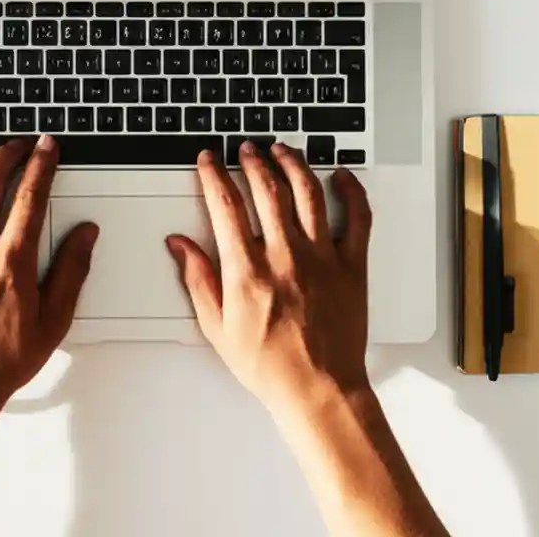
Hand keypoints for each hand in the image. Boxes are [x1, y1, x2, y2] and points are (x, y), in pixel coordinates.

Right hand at [166, 143, 372, 415]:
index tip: (209, 160)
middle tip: (245, 149)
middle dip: (253, 161)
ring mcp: (322, 258)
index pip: (226, 206)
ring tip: (282, 150)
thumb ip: (197, 279)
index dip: (214, 175)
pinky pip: (358, 217)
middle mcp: (286, 257)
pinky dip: (351, 190)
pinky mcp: (352, 266)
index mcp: (247, 272)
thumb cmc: (269, 366)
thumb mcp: (216, 327)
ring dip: (292, 163)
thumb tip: (180, 245)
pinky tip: (341, 176)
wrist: (318, 389)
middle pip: (267, 189)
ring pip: (308, 193)